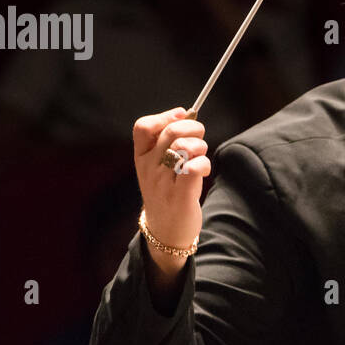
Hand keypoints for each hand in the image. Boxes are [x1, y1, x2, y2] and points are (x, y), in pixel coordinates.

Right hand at [133, 106, 209, 277]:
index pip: (143, 127)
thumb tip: (184, 113)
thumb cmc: (168, 192)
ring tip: (200, 156)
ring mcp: (164, 182)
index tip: (181, 116)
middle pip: (171, 132)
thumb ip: (167, 141)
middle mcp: (149, 168)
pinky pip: (193, 168)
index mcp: (141, 158)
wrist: (165, 231)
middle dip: (193, 128)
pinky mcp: (180, 196)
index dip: (165, 117)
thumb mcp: (158, 165)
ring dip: (200, 146)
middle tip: (199, 137)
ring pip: (184, 148)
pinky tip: (203, 171)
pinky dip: (203, 164)